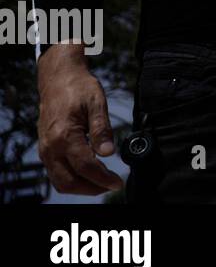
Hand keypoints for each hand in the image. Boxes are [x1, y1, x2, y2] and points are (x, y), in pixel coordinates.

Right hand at [37, 45, 123, 195]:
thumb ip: (102, 129)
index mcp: (64, 136)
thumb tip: (109, 153)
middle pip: (69, 182)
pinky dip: (71, 179)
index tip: (118, 183)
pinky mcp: (45, 149)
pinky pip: (55, 173)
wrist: (58, 78)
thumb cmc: (79, 88)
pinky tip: (88, 174)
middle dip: (92, 189)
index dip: (103, 178)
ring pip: (60, 182)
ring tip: (102, 182)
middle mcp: (50, 147)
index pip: (85, 167)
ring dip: (81, 187)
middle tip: (111, 185)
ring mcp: (45, 150)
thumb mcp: (97, 103)